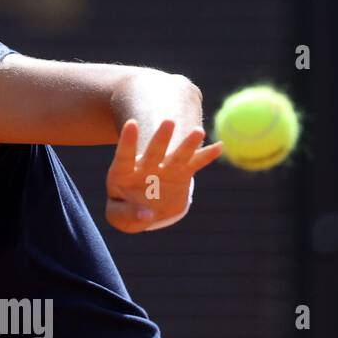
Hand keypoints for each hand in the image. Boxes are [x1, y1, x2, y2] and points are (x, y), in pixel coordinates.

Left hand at [105, 118, 221, 233]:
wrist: (142, 210)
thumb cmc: (124, 211)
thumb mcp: (118, 216)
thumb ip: (127, 214)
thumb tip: (147, 215)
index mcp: (123, 174)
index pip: (124, 155)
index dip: (128, 141)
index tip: (131, 123)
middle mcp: (145, 167)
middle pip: (153, 152)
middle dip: (161, 138)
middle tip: (168, 122)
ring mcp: (164, 169)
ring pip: (177, 156)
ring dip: (187, 144)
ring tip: (198, 131)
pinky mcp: (180, 174)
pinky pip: (194, 164)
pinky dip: (206, 156)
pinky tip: (219, 146)